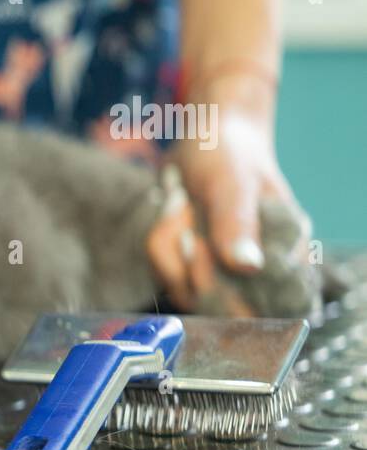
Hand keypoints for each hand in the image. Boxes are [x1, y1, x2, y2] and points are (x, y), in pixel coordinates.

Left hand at [145, 73, 306, 311]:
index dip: (225, 288)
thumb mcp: (233, 182)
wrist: (206, 140)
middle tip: (186, 217)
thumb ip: (239, 222)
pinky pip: (167, 277)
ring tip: (183, 206)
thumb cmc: (230, 156)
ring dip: (171, 247)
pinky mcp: (195, 274)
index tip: (195, 241)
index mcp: (290, 259)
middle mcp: (261, 277)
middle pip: (219, 308)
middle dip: (190, 262)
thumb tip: (249, 266)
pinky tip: (174, 214)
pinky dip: (160, 245)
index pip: (266, 310)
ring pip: (186, 292)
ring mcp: (226, 278)